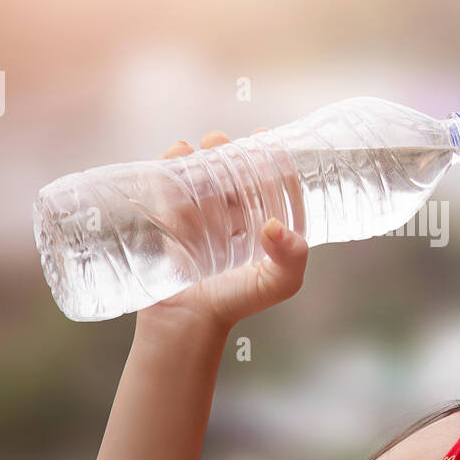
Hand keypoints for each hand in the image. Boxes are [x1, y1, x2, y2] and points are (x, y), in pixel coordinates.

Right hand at [136, 129, 308, 334]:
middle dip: (227, 148)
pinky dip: (168, 165)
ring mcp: (200, 214)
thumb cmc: (236, 302)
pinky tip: (174, 156)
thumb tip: (275, 228)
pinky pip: (167, 184)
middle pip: (231, 169)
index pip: (268, 179)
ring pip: (200, 172)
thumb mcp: (278, 283)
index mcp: (262, 219)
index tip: (262, 137)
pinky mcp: (169, 218)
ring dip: (198, 152)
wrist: (187, 322)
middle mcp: (233, 213)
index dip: (267, 154)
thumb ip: (292, 260)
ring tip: (196, 149)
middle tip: (220, 141)